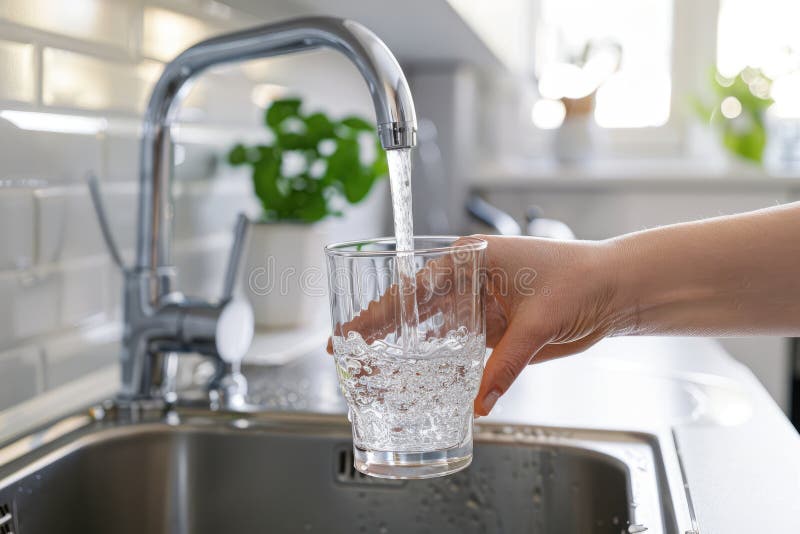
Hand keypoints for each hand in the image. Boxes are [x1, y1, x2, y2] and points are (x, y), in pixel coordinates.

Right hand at [327, 234, 626, 415]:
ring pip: (433, 326)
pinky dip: (439, 359)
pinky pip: (460, 345)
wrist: (615, 291)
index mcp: (474, 257)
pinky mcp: (496, 327)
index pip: (415, 284)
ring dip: (406, 345)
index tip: (352, 328)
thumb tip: (481, 401)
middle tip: (347, 349)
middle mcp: (471, 279)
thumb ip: (507, 362)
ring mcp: (482, 304)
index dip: (380, 307)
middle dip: (381, 326)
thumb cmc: (582, 279)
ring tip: (373, 364)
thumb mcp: (539, 319)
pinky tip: (418, 372)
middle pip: (415, 306)